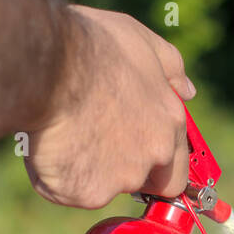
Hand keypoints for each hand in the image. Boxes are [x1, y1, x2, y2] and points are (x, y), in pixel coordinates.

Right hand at [24, 5, 195, 208]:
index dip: (155, 168)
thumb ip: (171, 68)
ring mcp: (121, 178)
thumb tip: (188, 90)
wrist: (49, 66)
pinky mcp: (87, 192)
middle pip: (137, 182)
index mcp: (169, 123)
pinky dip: (53, 176)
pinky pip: (65, 191)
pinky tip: (46, 145)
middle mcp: (152, 156)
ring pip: (98, 186)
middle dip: (118, 172)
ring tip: (62, 132)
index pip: (175, 169)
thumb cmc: (92, 47)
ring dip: (82, 169)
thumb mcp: (142, 42)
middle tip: (89, 145)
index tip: (133, 158)